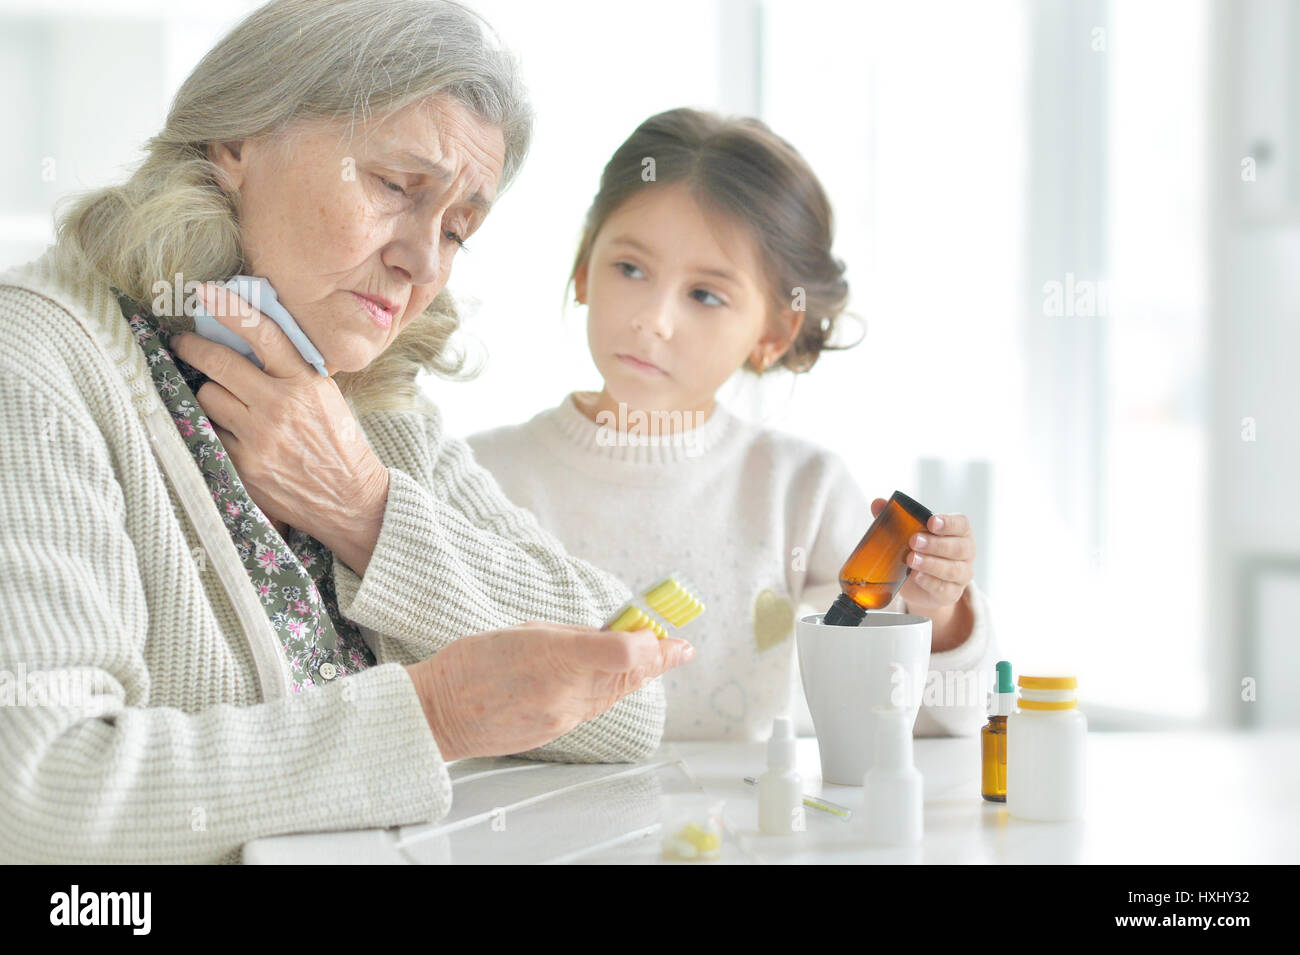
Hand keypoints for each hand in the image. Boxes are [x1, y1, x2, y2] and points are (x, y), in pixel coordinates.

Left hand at [169, 283, 388, 549]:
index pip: (263, 333)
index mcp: (304, 383)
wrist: (349, 498)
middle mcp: (280, 406)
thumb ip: (291, 370)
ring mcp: (259, 437)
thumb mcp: (325, 397)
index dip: (230, 308)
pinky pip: (209, 433)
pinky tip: (227, 433)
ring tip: (223, 403)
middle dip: (194, 348)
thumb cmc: (337, 443)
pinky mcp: (243, 465)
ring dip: (210, 396)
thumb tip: (248, 340)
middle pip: (219, 363)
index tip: (205, 293)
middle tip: (184, 343)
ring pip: (208, 397)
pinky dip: (213, 429)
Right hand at [404, 622, 694, 760]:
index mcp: (554, 655)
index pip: (622, 651)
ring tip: (660, 659)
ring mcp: (562, 717)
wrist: (440, 714)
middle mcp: (564, 691)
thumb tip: (608, 636)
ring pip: (614, 694)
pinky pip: (593, 708)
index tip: (665, 634)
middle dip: (657, 659)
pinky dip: (610, 692)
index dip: (650, 642)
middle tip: (679, 648)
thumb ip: (571, 636)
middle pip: (627, 675)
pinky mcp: (556, 732)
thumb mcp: (525, 631)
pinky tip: (619, 680)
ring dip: (639, 675)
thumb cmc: (471, 664)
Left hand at [871, 499, 974, 649]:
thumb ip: (896, 518)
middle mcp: (965, 552)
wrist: (918, 583)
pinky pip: (945, 589)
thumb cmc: (919, 550)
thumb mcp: (907, 533)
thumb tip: (877, 503)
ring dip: (931, 564)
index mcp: (959, 532)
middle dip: (935, 544)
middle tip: (913, 541)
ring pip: (953, 570)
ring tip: (911, 559)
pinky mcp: (952, 593)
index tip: (931, 521)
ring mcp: (962, 574)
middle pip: (958, 547)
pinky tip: (917, 577)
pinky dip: (930, 583)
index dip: (948, 523)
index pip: (961, 524)